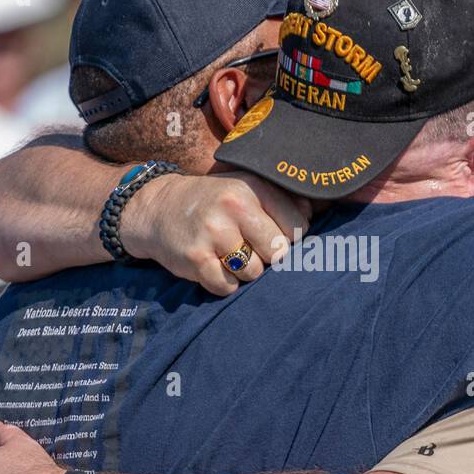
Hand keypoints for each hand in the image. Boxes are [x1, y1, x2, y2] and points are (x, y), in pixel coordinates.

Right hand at [120, 171, 310, 295]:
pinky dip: (224, 283)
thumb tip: (315, 213)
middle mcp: (234, 206)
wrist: (158, 209)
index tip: (271, 234)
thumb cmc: (214, 201)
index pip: (297, 227)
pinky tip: (213, 265)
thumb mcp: (246, 186)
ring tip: (228, 255)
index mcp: (253, 187)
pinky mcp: (195, 258)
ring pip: (254, 273)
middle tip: (248, 247)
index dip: (288, 237)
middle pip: (278, 253)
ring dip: (244, 272)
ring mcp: (213, 233)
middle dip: (267, 257)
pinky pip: (227, 286)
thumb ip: (284, 198)